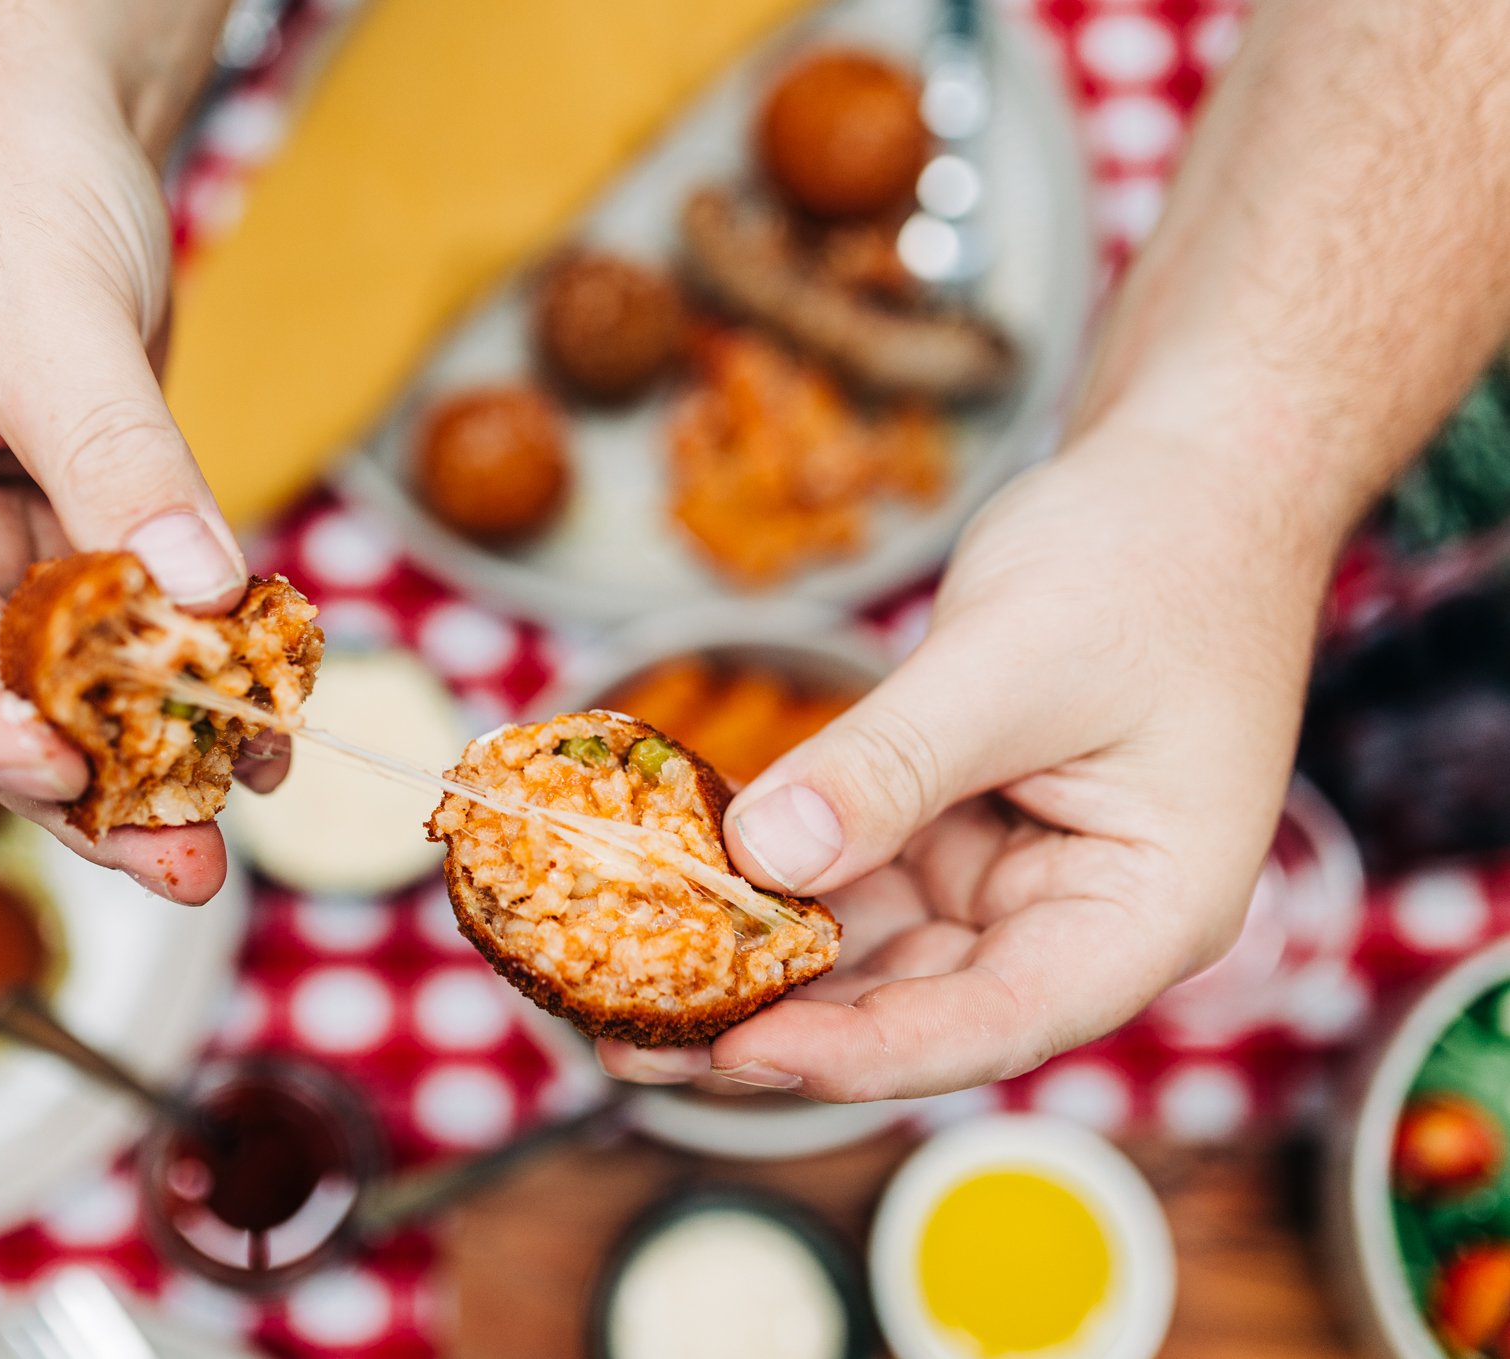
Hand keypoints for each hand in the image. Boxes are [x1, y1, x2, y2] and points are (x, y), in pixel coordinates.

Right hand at [0, 0, 262, 902]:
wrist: (46, 98)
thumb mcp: (46, 318)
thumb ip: (116, 465)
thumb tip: (196, 597)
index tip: (50, 759)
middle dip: (69, 782)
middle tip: (179, 862)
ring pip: (40, 683)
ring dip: (137, 758)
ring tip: (230, 832)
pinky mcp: (52, 529)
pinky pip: (112, 629)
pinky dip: (179, 676)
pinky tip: (256, 725)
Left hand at [599, 436, 1333, 1099]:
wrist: (1182, 478)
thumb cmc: (1148, 562)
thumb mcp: (1013, 664)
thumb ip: (892, 766)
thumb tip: (765, 856)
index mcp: (1144, 915)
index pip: (995, 1023)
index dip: (861, 1053)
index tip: (736, 1055)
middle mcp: (1074, 921)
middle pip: (917, 1007)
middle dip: (777, 1025)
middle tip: (631, 1040)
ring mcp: (1009, 877)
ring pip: (870, 951)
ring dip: (758, 964)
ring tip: (624, 987)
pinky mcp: (952, 829)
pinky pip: (853, 875)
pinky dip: (772, 882)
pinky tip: (676, 888)